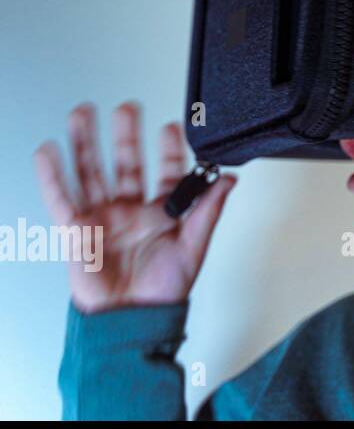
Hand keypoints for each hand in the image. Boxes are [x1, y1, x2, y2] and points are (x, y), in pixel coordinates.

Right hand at [33, 102, 236, 312]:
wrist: (131, 321)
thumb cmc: (162, 292)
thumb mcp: (193, 246)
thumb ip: (208, 210)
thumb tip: (229, 178)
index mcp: (161, 213)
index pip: (167, 172)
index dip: (169, 149)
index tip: (171, 126)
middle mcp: (131, 211)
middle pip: (126, 164)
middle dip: (126, 135)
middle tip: (127, 108)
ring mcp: (103, 217)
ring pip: (92, 171)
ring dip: (86, 142)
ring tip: (83, 113)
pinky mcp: (77, 231)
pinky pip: (62, 198)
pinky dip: (53, 175)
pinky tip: (50, 151)